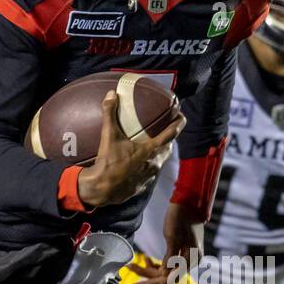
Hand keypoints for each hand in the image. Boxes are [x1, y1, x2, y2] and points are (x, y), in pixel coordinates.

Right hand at [76, 92, 182, 208]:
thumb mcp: (109, 135)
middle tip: (163, 131)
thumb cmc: (109, 162)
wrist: (102, 190)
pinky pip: (150, 174)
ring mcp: (149, 177)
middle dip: (168, 140)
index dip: (179, 123)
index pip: (171, 133)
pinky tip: (139, 164)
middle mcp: (154, 164)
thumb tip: (111, 93)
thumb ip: (110, 113)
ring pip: (159, 162)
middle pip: (167, 149)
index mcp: (151, 150)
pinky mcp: (142, 186)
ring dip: (159, 153)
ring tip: (152, 146)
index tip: (181, 115)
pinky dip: (147, 166)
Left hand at [149, 199, 205, 283]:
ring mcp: (183, 258)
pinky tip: (141, 262)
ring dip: (147, 271)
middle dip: (148, 281)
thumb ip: (169, 257)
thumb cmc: (181, 218)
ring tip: (130, 268)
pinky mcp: (178, 252)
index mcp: (192, 259)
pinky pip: (164, 264)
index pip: (174, 278)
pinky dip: (153, 264)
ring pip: (163, 270)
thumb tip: (164, 275)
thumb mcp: (173, 236)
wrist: (188, 202)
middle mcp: (189, 261)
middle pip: (166, 277)